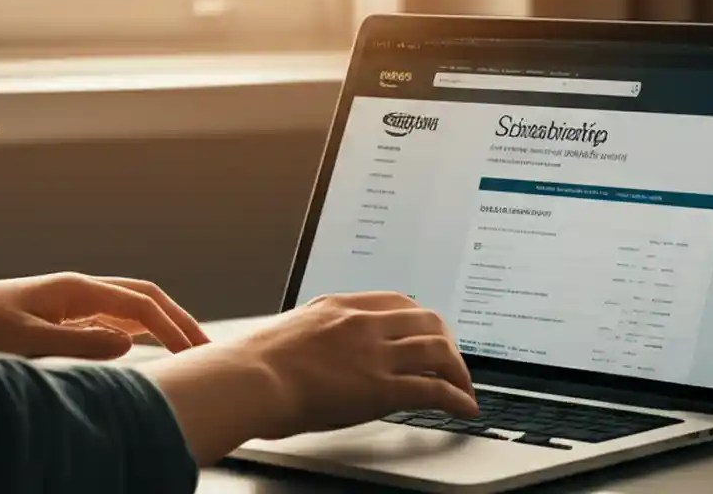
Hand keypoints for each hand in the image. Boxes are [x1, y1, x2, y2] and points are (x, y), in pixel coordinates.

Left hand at [0, 273, 209, 358]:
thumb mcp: (26, 339)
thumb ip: (79, 341)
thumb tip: (130, 343)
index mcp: (76, 290)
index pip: (140, 305)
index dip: (172, 328)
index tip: (195, 354)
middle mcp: (80, 290)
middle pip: (145, 297)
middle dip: (179, 319)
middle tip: (208, 347)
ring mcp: (72, 301)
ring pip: (132, 306)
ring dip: (163, 323)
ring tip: (190, 348)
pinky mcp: (63, 315)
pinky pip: (113, 319)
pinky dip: (140, 330)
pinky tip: (149, 347)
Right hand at [140, 292, 477, 463]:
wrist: (248, 379)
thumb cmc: (253, 364)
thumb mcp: (289, 333)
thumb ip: (314, 337)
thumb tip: (316, 354)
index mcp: (340, 307)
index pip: (397, 303)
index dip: (420, 321)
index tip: (426, 334)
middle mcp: (363, 323)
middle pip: (427, 322)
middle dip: (446, 343)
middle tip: (451, 363)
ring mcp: (375, 353)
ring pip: (438, 351)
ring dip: (458, 371)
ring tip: (463, 389)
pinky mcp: (382, 386)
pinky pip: (433, 389)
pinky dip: (457, 398)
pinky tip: (464, 408)